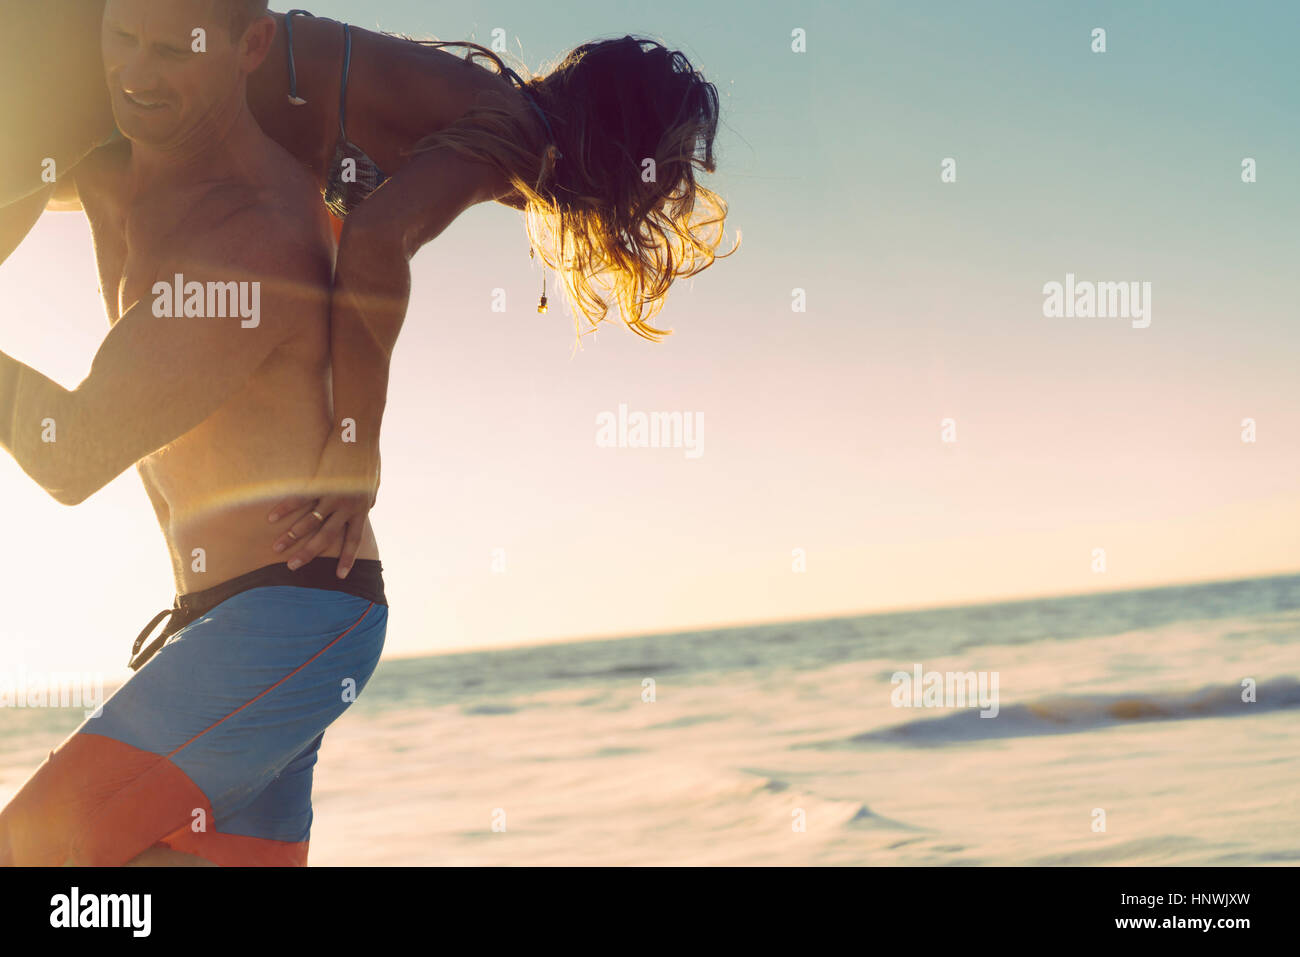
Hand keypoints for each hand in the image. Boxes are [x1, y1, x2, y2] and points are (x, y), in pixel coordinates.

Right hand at [268, 443, 379, 577]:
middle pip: (325, 537)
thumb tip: (366, 511)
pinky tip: (272, 518)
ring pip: (308, 522)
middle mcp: (345, 507)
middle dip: (309, 554)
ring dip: (291, 536)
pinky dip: (285, 508)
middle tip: (293, 567)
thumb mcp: (372, 486)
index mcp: (360, 510)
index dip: (347, 558)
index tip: (340, 575)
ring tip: (277, 548)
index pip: (353, 540)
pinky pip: (298, 499)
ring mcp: (330, 495)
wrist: (359, 437)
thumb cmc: (368, 461)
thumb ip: (367, 502)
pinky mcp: (317, 482)